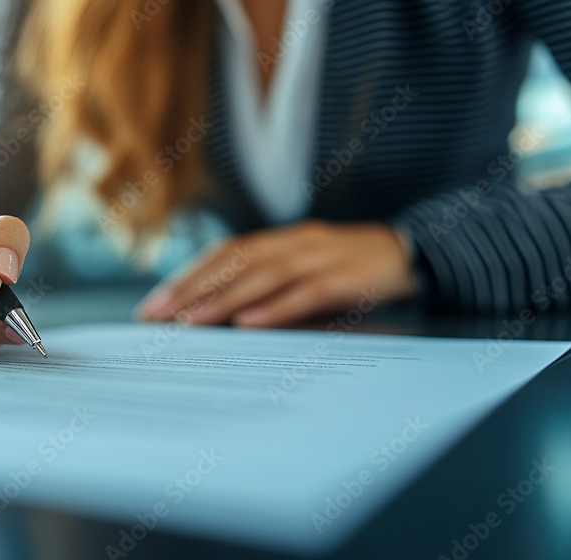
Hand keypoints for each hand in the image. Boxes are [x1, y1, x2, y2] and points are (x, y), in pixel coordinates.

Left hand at [137, 220, 418, 326]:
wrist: (417, 254)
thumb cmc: (351, 273)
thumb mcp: (306, 276)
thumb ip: (269, 289)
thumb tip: (215, 320)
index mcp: (281, 241)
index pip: (224, 255)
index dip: (188, 277)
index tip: (153, 306)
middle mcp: (296, 242)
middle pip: (235, 262)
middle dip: (192, 289)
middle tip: (156, 316)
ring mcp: (324, 257)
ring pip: (265, 275)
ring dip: (224, 299)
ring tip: (190, 323)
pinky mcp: (351, 278)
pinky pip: (308, 294)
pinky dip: (276, 309)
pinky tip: (249, 325)